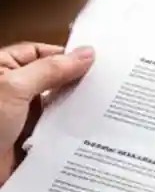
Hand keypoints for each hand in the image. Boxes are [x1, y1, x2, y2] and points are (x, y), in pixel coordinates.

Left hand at [0, 43, 94, 183]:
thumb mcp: (15, 88)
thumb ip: (50, 69)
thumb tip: (85, 54)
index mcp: (2, 68)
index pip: (40, 53)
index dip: (66, 56)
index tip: (96, 62)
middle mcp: (12, 90)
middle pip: (52, 78)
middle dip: (76, 83)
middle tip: (106, 85)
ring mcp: (21, 115)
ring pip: (57, 105)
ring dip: (75, 108)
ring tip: (104, 108)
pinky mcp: (29, 138)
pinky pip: (56, 129)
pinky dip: (70, 130)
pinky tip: (88, 130)